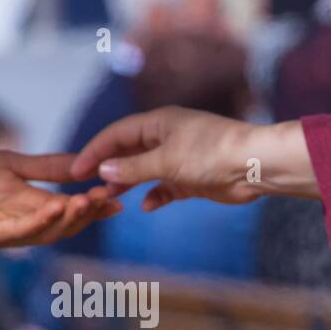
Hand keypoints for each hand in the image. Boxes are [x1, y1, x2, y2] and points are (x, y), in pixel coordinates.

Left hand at [0, 151, 120, 248]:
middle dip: (89, 213)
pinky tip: (56, 208)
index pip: (71, 208)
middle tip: (109, 198)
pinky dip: (40, 221)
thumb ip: (45, 166)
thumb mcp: (12, 164)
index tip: (119, 195)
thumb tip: (83, 162)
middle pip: (66, 223)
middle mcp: (26, 223)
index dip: (95, 205)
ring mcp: (9, 233)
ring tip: (88, 202)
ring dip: (70, 219)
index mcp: (33, 205)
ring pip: (48, 231)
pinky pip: (20, 231)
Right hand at [69, 108, 315, 209]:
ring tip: (108, 198)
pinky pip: (165, 187)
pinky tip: (145, 207)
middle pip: (128, 151)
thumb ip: (133, 168)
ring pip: (144, 170)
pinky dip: (154, 196)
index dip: (94, 151)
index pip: (116, 134)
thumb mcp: (166, 161)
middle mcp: (167, 136)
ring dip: (127, 183)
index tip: (76, 170)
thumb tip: (103, 171)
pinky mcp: (192, 177)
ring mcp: (180, 157)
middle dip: (108, 168)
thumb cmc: (211, 154)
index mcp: (159, 122)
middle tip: (86, 186)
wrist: (254, 166)